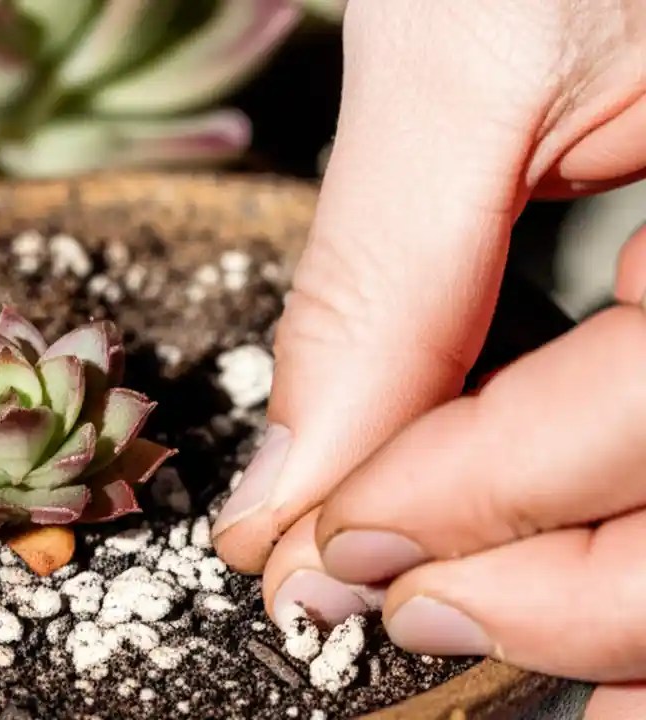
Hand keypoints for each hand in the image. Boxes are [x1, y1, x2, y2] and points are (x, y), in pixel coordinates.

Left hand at [206, 0, 645, 711]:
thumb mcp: (462, 58)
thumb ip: (383, 283)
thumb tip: (288, 486)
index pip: (644, 412)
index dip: (464, 499)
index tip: (311, 543)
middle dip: (540, 592)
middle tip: (366, 597)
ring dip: (600, 621)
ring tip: (454, 630)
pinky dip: (632, 568)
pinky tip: (562, 623)